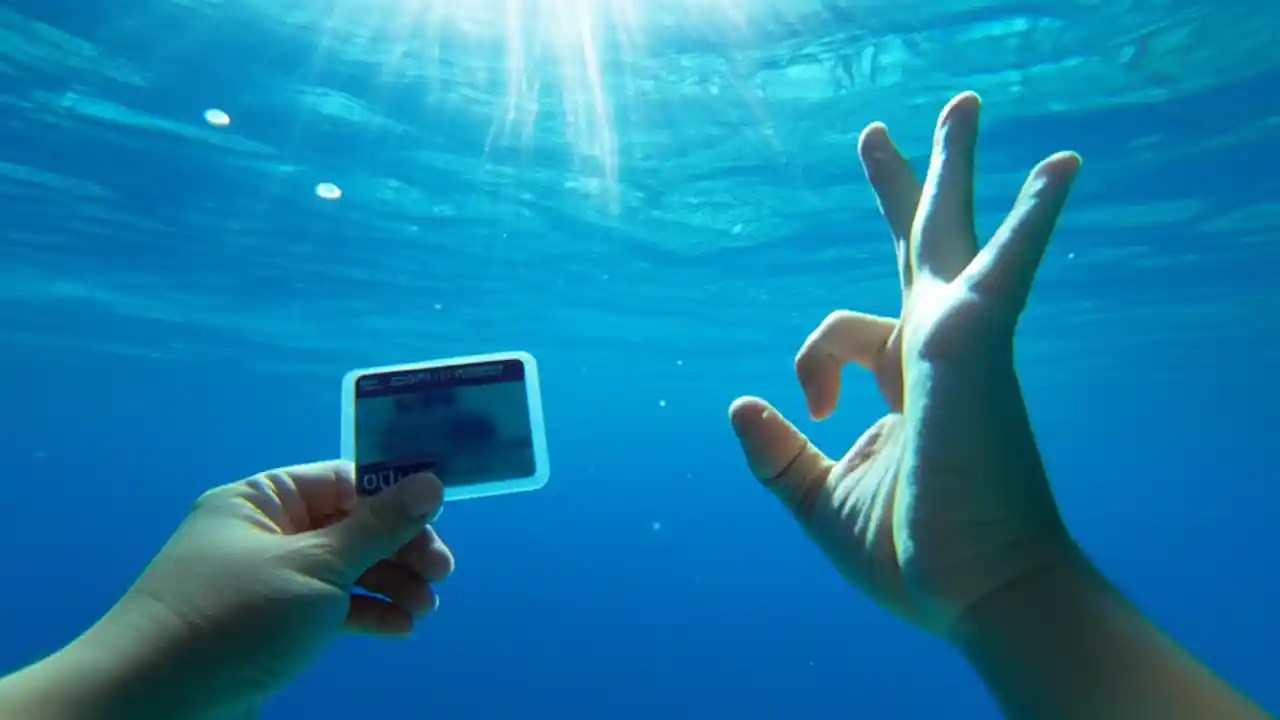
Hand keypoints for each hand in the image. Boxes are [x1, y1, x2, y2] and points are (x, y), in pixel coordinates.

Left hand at [36, 462, 453, 717]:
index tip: (439, 519)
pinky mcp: (270, 627)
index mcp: (260, 500)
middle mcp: (263, 534)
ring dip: (389, 584)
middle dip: (399, 548)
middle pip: (349, 526)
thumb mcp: (315, 569)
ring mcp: (267, 583)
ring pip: (344, 570)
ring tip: (424, 608)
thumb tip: (431, 481)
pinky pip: (329, 608)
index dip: (394, 495)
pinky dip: (365, 614)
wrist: (152, 708)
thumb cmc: (231, 621)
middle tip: (441, 574)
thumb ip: (377, 527)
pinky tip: (398, 628)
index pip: (342, 480)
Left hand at [730, 91, 1082, 636]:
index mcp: (901, 381)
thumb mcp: (821, 502)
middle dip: (898, 191)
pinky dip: (1032, 220)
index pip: (841, 331)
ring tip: (961, 104)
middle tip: (879, 133)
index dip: (812, 365)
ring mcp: (960, 344)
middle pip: (913, 248)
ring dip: (954, 168)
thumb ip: (778, 455)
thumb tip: (736, 404)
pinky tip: (1062, 170)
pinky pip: (1007, 266)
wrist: (983, 598)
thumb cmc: (918, 555)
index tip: (819, 413)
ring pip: (951, 234)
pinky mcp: (977, 349)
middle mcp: (934, 351)